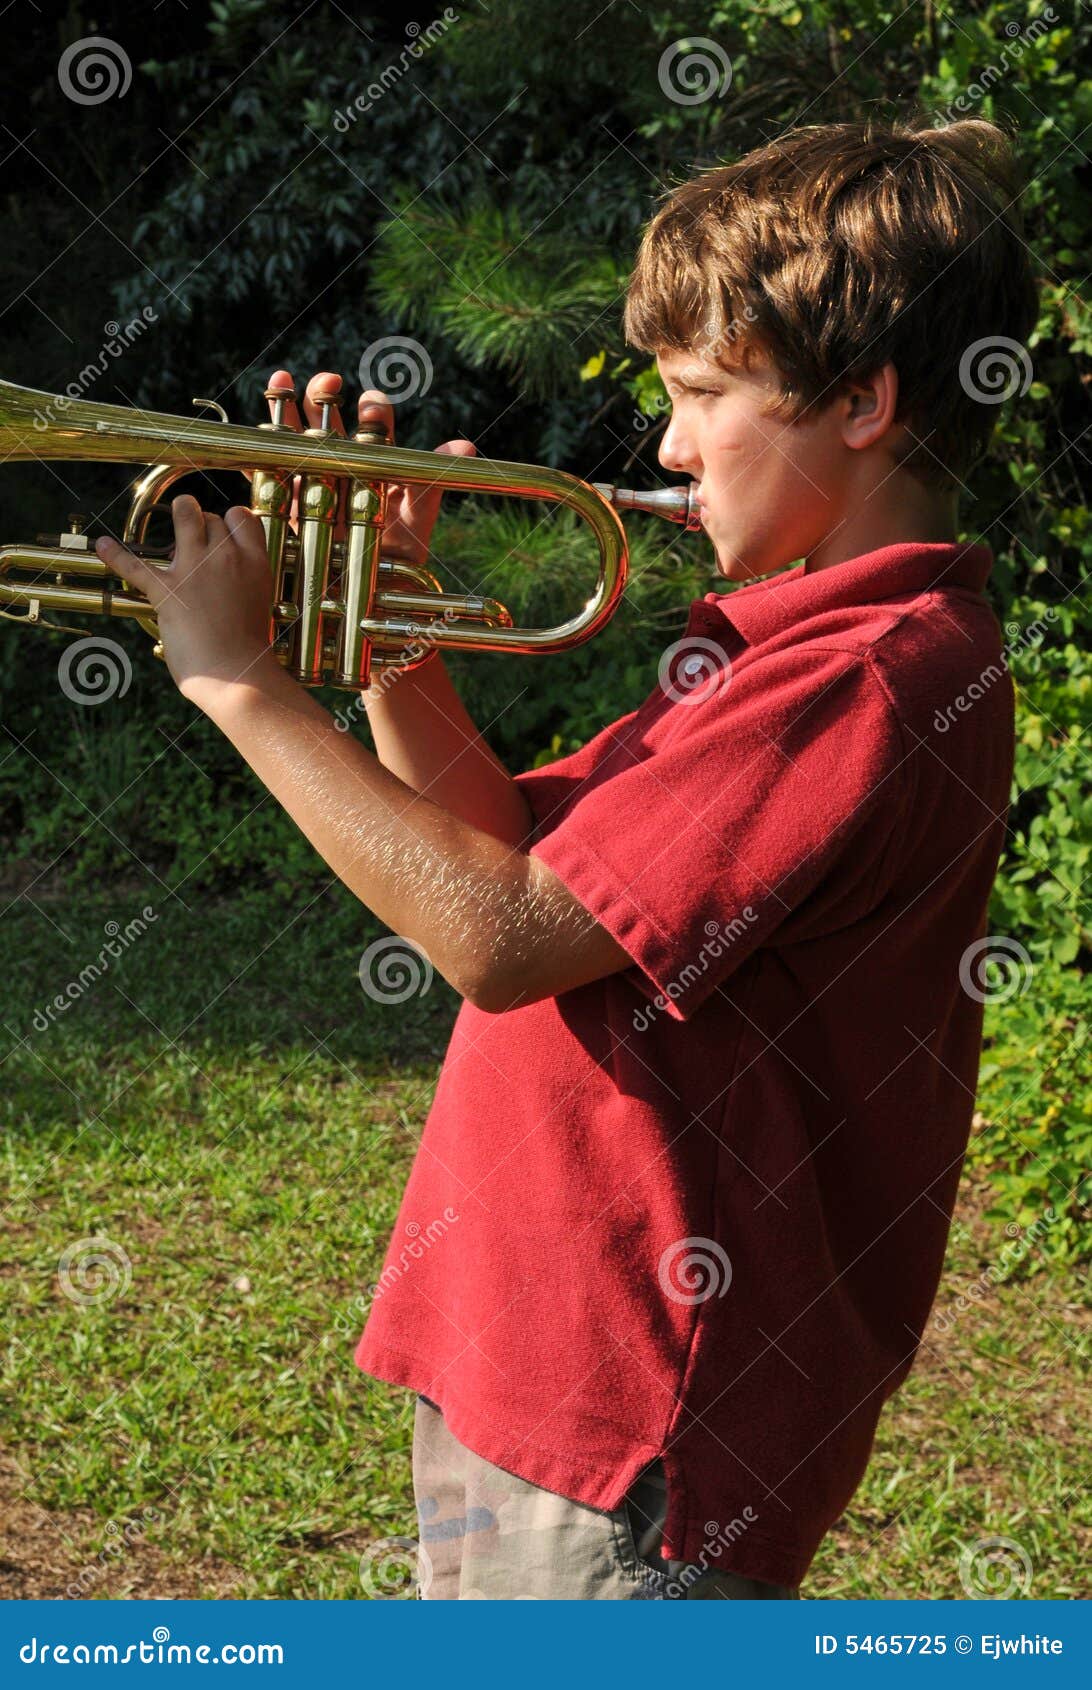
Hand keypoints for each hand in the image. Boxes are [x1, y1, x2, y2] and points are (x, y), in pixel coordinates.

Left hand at [95, 494, 277, 698]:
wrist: (239, 676)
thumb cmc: (249, 652)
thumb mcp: (259, 607)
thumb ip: (245, 589)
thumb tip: (229, 593)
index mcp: (255, 565)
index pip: (243, 518)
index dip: (231, 520)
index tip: (224, 530)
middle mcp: (228, 558)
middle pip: (213, 518)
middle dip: (203, 522)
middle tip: (194, 533)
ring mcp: (196, 570)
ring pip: (186, 516)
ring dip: (178, 514)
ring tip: (172, 514)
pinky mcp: (168, 590)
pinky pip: (134, 564)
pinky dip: (115, 555)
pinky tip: (104, 546)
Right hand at [266, 369, 477, 565]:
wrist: (368, 598)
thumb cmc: (397, 558)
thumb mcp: (416, 521)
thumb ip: (431, 484)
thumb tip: (465, 445)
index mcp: (375, 465)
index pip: (375, 429)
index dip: (373, 413)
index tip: (372, 403)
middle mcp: (342, 467)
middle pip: (329, 423)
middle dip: (324, 397)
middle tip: (326, 382)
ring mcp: (312, 483)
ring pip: (296, 440)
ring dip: (287, 412)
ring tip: (281, 381)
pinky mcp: (286, 506)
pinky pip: (268, 477)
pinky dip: (259, 459)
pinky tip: (254, 440)